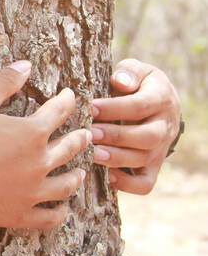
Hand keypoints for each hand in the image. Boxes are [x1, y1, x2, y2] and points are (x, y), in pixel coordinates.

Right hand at [0, 61, 89, 229]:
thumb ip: (4, 81)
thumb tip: (26, 65)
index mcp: (32, 133)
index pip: (59, 112)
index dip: (67, 101)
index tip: (70, 97)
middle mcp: (39, 163)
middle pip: (70, 149)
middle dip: (80, 139)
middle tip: (85, 135)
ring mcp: (32, 192)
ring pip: (66, 185)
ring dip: (76, 176)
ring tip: (80, 173)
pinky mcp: (20, 214)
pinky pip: (49, 217)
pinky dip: (60, 213)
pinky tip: (63, 208)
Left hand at [90, 58, 181, 194]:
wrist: (162, 104)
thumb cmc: (140, 85)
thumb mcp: (138, 71)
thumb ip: (129, 72)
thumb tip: (119, 82)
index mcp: (161, 100)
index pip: (139, 106)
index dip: (114, 108)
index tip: (90, 108)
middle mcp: (165, 126)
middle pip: (147, 137)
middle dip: (116, 136)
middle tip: (91, 134)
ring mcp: (160, 148)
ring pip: (144, 159)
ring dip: (117, 159)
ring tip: (93, 154)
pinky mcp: (154, 166)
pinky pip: (146, 183)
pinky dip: (128, 185)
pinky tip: (108, 177)